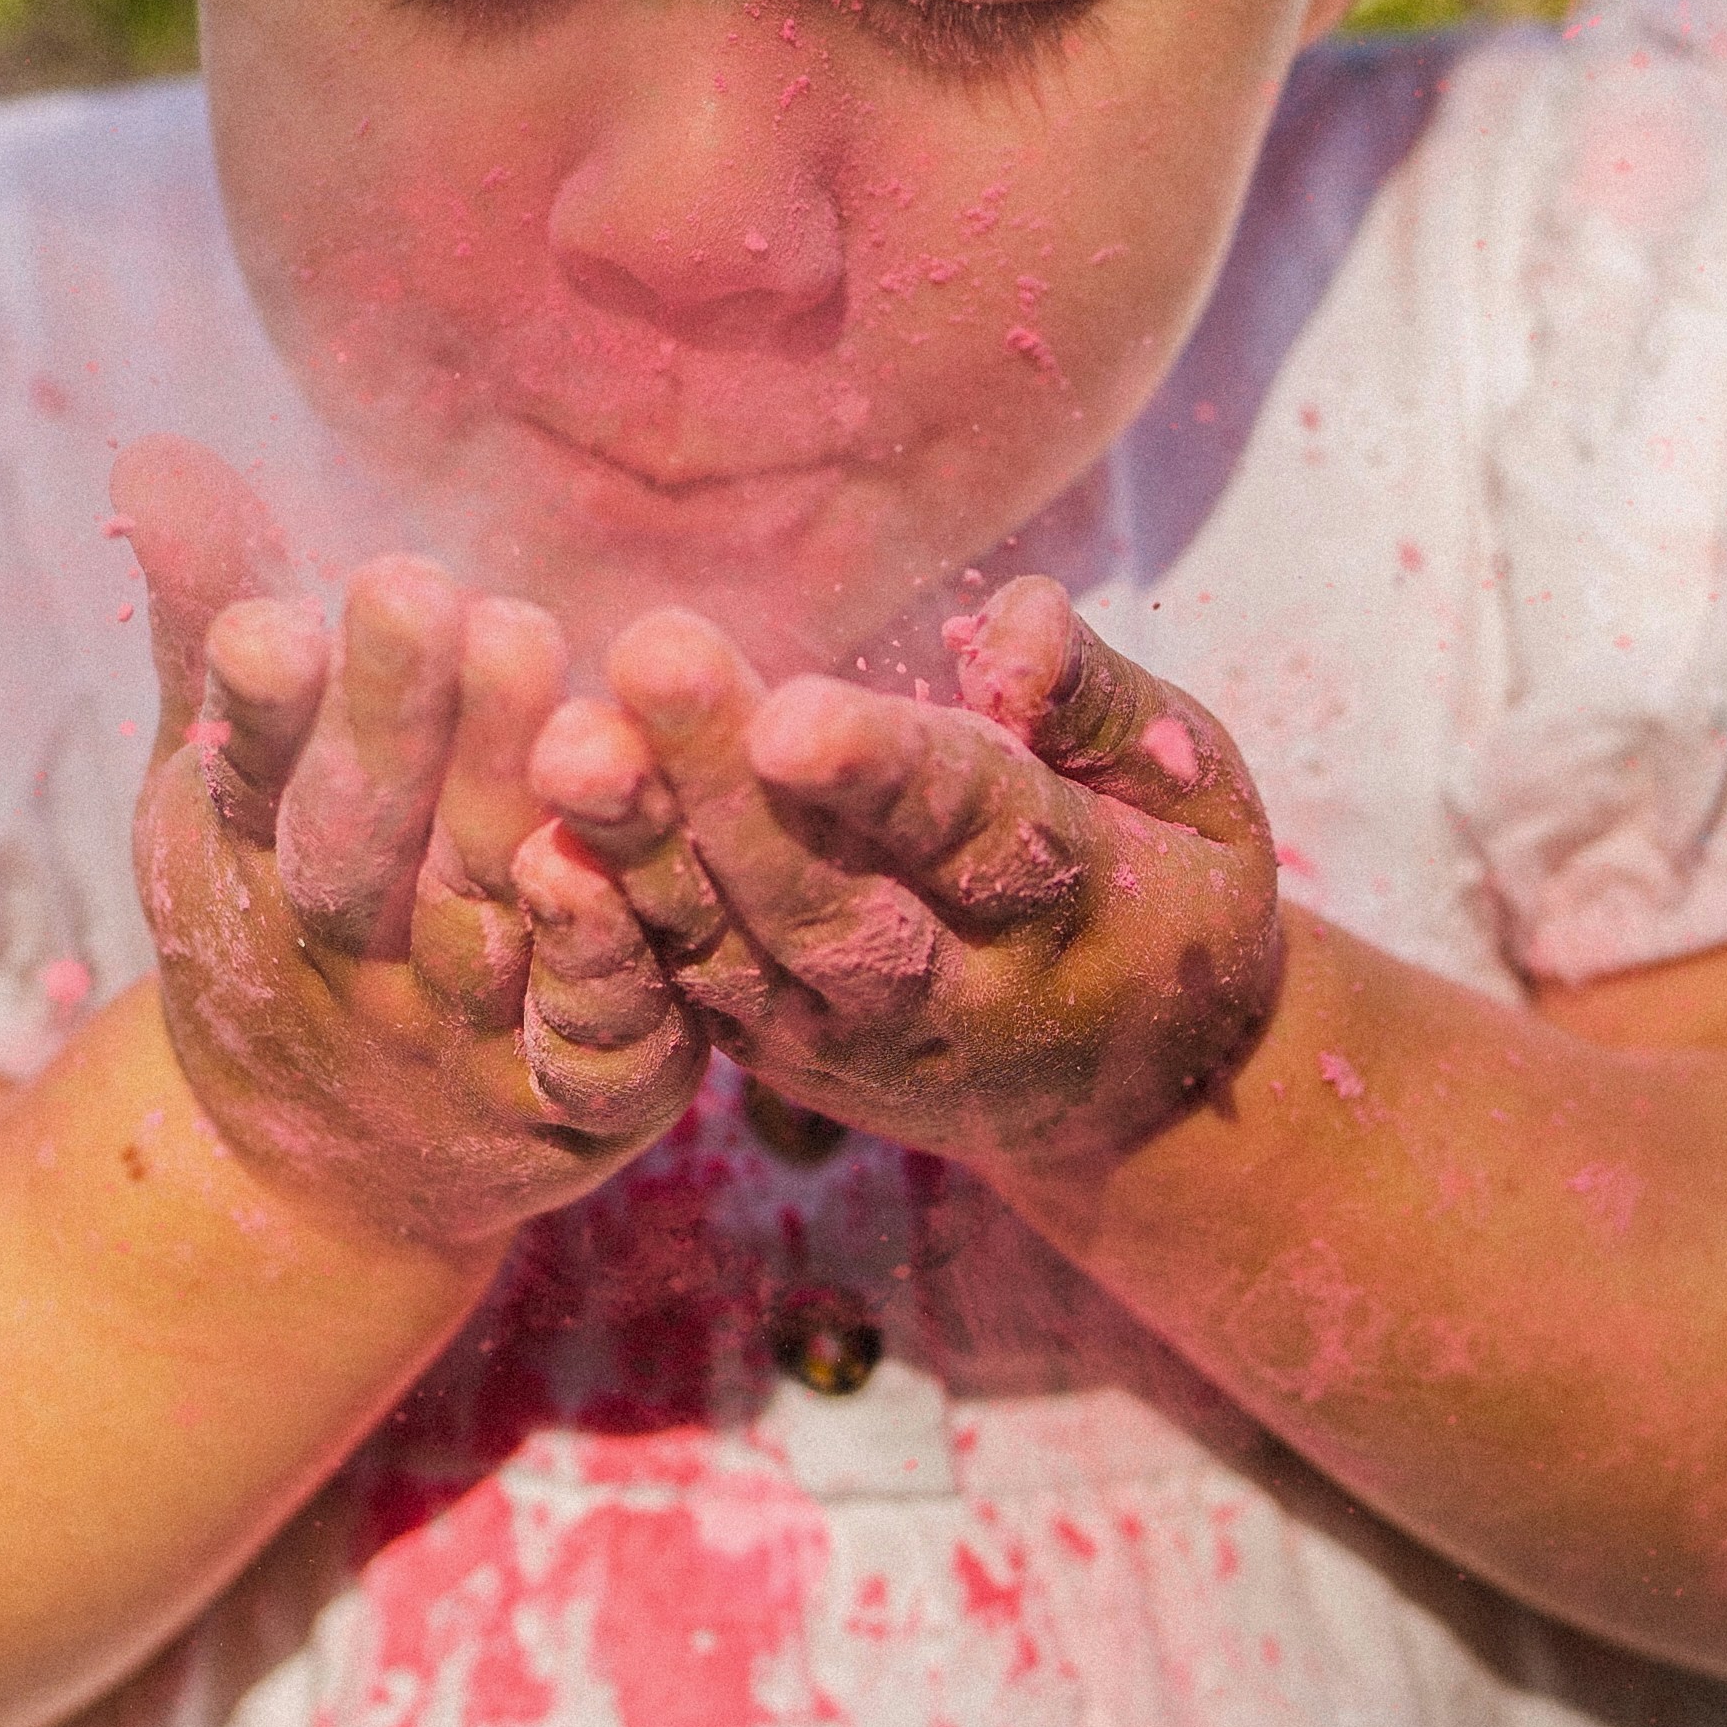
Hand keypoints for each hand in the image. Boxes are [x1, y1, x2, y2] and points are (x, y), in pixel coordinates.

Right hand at [113, 438, 706, 1255]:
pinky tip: (610, 865)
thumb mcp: (228, 779)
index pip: (247, 773)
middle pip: (361, 839)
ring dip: (502, 802)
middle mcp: (349, 950)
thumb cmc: (288, 912)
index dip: (260, 707)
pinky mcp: (581, 1092)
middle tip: (423, 593)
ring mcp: (460, 1031)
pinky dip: (599, 957)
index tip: (271, 620)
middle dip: (389, 720)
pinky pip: (589, 1031)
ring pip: (481, 917)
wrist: (339, 1178)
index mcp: (248, 863)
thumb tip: (153, 454)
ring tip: (529, 661)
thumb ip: (211, 622)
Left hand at [520, 575, 1282, 1185]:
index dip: (881, 775)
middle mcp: (955, 994)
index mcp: (1074, 909)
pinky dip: (606, 933)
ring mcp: (854, 1042)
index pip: (970, 828)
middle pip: (822, 894)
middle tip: (648, 659)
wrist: (1135, 1098)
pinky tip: (530, 845)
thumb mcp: (1195, 792)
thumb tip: (1013, 629)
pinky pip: (683, 998)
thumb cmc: (1168, 888)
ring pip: (734, 953)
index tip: (792, 711)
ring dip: (641, 853)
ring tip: (563, 745)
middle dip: (727, 786)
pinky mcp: (779, 1057)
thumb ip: (1098, 702)